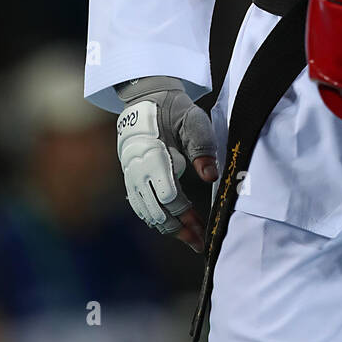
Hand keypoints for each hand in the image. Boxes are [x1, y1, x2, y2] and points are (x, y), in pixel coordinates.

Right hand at [115, 78, 218, 252]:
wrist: (147, 99)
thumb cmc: (175, 110)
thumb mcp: (194, 121)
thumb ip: (202, 148)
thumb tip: (211, 177)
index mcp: (153, 156)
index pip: (168, 196)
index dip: (185, 214)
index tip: (202, 224)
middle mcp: (137, 170)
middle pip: (156, 211)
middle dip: (179, 229)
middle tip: (200, 242)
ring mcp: (131, 175)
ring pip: (146, 212)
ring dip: (168, 228)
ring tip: (190, 239)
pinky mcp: (131, 178)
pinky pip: (140, 206)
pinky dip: (155, 219)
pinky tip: (171, 227)